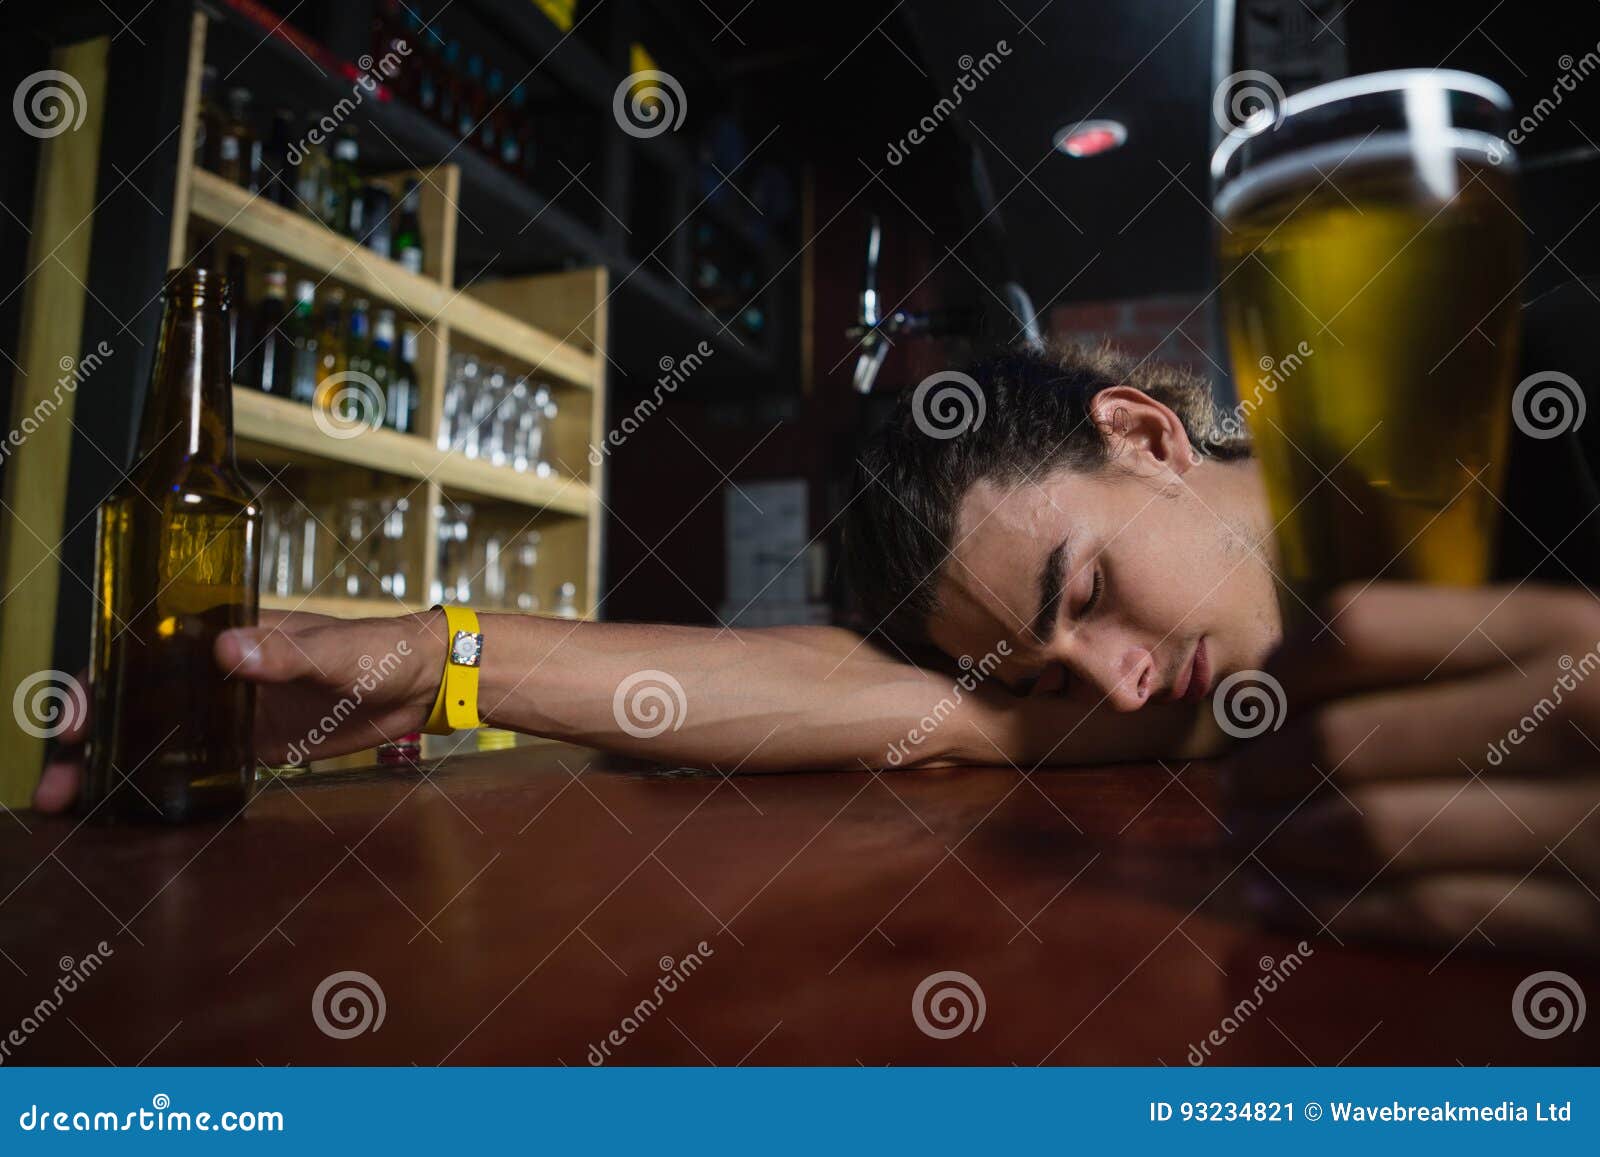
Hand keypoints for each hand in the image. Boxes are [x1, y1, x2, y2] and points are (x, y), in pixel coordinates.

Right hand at [34, 609, 445, 813]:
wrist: (420, 683)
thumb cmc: (378, 648)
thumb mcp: (336, 650)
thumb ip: (288, 652)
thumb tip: (228, 648)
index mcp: (223, 631)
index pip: (140, 652)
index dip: (98, 685)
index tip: (78, 722)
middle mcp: (212, 670)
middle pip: (133, 701)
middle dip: (87, 742)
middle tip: (56, 790)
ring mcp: (226, 708)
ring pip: (152, 736)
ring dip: (111, 770)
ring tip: (73, 809)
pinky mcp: (248, 744)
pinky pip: (191, 764)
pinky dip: (157, 784)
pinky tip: (126, 813)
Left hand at [1223, 583, 1599, 954]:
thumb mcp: (1581, 648)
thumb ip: (1458, 648)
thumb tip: (1287, 681)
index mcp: (1563, 629)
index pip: (1362, 631)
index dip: (1277, 671)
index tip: (1245, 703)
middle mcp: (1574, 715)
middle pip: (1349, 739)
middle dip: (1260, 772)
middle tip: (1227, 789)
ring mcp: (1590, 824)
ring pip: (1374, 833)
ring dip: (1278, 845)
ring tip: (1238, 844)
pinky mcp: (1595, 921)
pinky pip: (1429, 914)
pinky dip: (1332, 910)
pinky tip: (1277, 901)